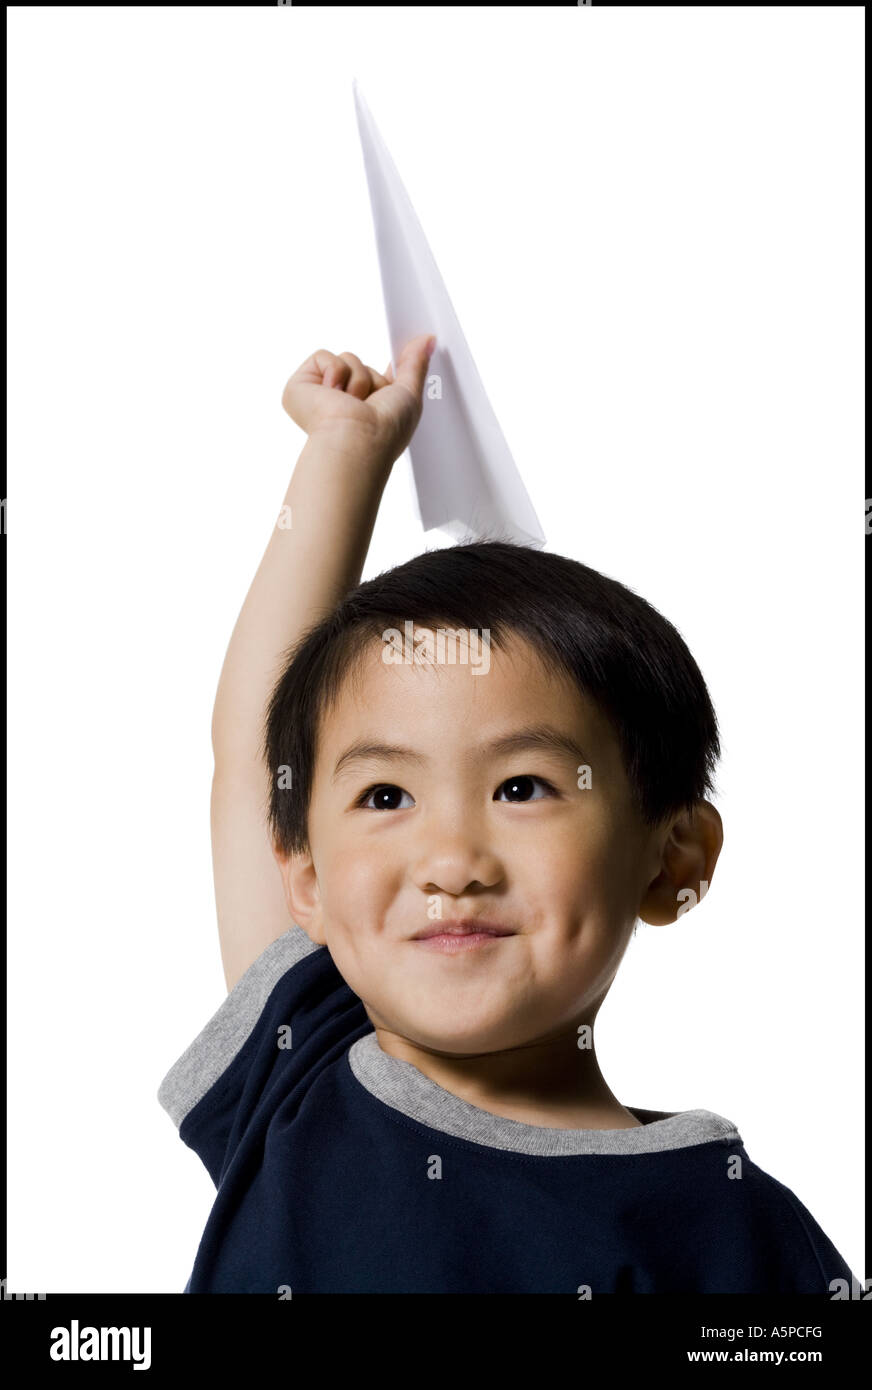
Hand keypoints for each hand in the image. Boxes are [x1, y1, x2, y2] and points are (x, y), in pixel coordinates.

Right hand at [281, 333, 435, 463]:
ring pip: (346, 359)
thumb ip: (415, 364)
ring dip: (357, 379)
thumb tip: (427, 339)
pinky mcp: (299, 387)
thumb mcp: (410, 394)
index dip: (381, 374)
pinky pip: (324, 357)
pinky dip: (336, 372)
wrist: (357, 440)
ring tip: (351, 404)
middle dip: (373, 379)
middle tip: (370, 403)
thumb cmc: (385, 431)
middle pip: (361, 364)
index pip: (372, 381)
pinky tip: (333, 396)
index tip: (393, 366)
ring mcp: (319, 396)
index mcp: (365, 411)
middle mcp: (341, 405)